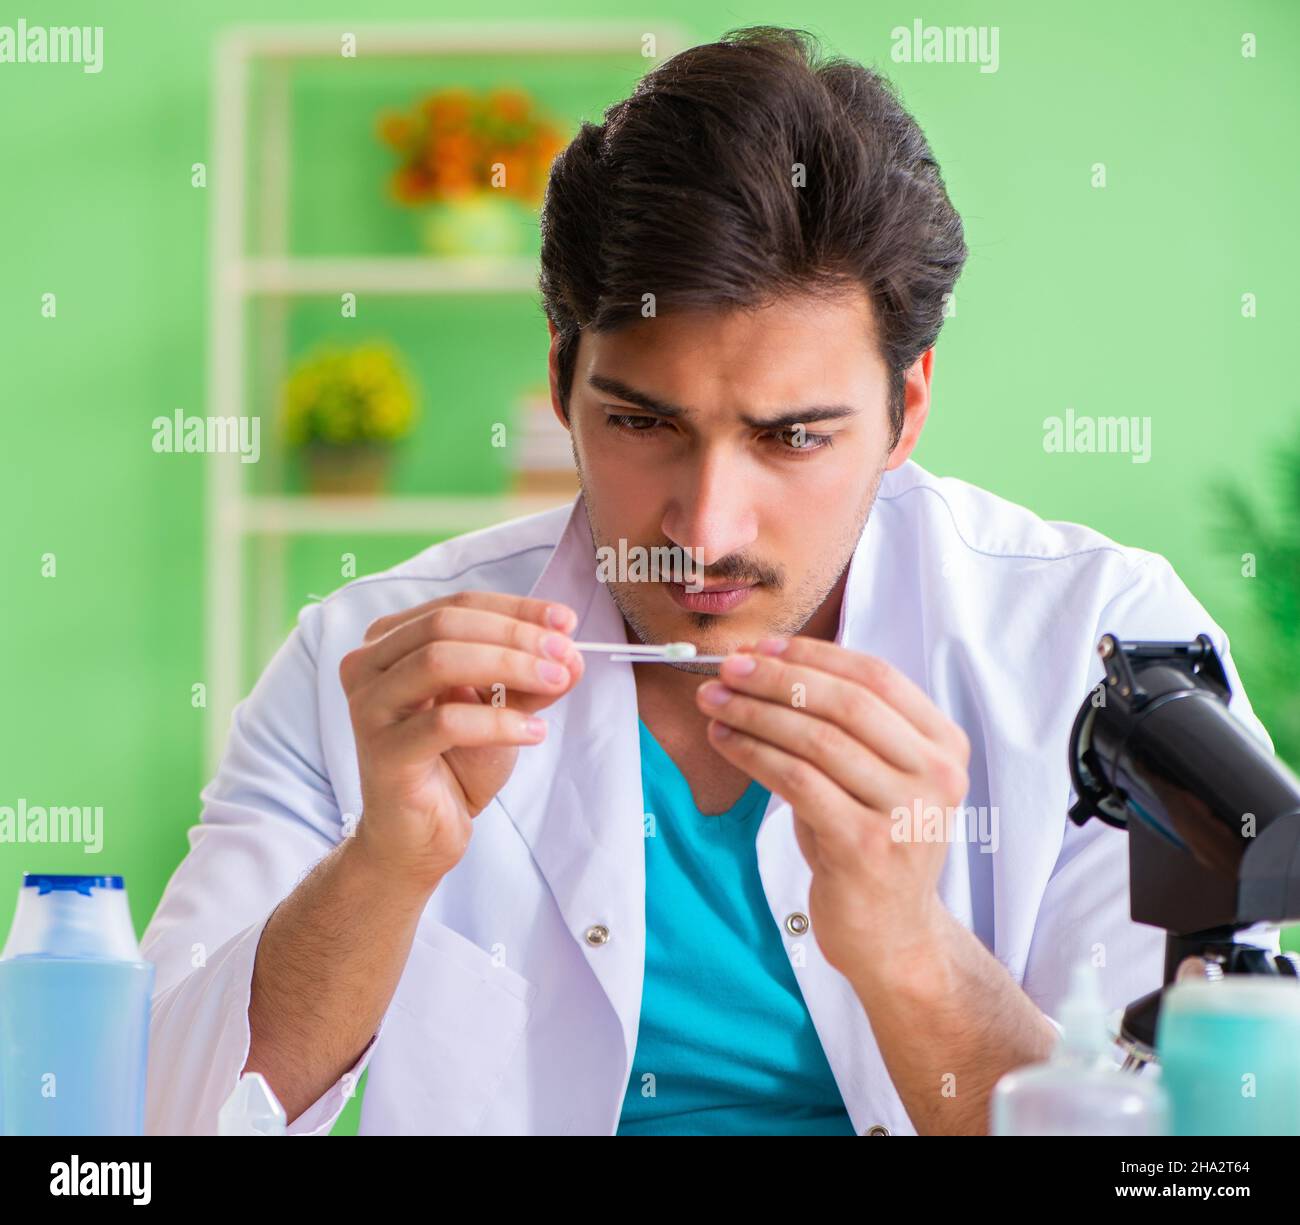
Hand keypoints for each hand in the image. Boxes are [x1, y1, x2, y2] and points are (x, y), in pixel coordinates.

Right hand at [339, 591, 583, 891]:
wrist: (421, 835)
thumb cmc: (454, 764)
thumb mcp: (501, 709)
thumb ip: (529, 678)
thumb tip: (572, 654)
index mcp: (390, 642)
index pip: (459, 605)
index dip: (516, 609)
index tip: (566, 622)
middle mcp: (368, 665)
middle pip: (447, 624)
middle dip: (515, 635)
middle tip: (565, 653)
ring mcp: (369, 707)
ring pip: (440, 661)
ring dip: (510, 666)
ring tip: (556, 682)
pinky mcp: (382, 751)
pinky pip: (445, 722)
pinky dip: (498, 722)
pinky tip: (534, 732)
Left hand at [694, 636, 970, 986]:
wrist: (893, 935)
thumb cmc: (871, 841)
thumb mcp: (876, 776)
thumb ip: (846, 724)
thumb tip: (765, 663)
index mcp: (945, 745)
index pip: (876, 677)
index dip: (813, 655)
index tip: (761, 646)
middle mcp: (936, 776)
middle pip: (845, 703)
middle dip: (776, 678)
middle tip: (727, 668)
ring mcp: (904, 813)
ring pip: (816, 739)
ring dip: (754, 713)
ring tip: (714, 701)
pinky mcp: (865, 847)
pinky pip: (797, 781)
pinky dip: (753, 753)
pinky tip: (725, 741)